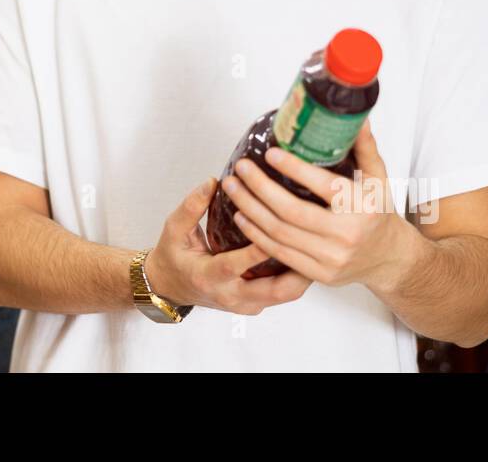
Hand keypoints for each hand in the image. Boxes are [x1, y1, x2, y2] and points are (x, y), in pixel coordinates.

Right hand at [143, 179, 311, 315]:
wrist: (170, 287)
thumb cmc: (174, 256)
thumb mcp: (173, 229)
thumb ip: (191, 206)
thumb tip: (212, 182)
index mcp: (209, 276)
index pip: (236, 265)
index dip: (257, 251)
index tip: (276, 230)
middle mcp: (230, 295)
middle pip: (274, 291)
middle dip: (298, 270)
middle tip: (316, 242)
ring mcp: (245, 304)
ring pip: (283, 295)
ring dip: (302, 273)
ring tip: (317, 245)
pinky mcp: (254, 304)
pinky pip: (280, 294)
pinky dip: (294, 277)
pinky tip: (305, 253)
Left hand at [222, 119, 407, 293]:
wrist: (388, 258)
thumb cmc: (378, 212)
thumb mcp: (379, 178)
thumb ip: (365, 148)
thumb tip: (357, 118)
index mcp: (364, 206)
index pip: (324, 185)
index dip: (295, 169)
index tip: (271, 153)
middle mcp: (348, 234)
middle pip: (292, 211)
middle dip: (259, 187)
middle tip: (241, 168)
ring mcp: (331, 258)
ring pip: (280, 233)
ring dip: (250, 209)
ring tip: (232, 187)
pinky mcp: (318, 274)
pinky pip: (279, 253)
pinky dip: (256, 234)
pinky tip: (241, 216)